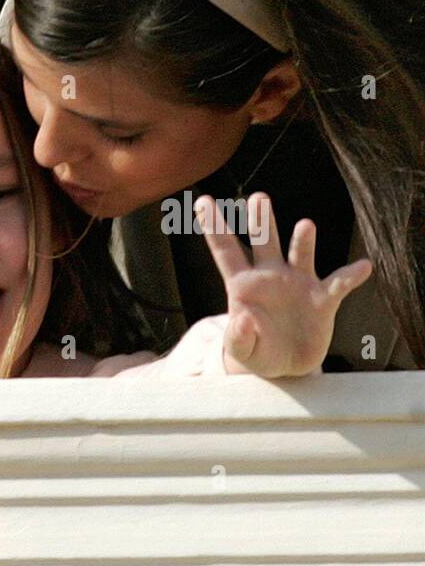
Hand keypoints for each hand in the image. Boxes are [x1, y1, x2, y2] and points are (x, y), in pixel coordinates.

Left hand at [193, 192, 371, 377]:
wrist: (287, 367)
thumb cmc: (258, 351)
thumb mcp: (242, 351)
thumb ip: (238, 338)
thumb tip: (242, 318)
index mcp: (243, 284)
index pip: (226, 251)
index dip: (214, 227)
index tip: (203, 201)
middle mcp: (270, 275)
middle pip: (264, 242)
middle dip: (262, 221)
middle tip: (259, 199)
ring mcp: (298, 283)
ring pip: (299, 254)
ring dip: (302, 240)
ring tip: (305, 225)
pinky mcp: (322, 300)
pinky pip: (338, 284)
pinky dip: (350, 276)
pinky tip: (363, 266)